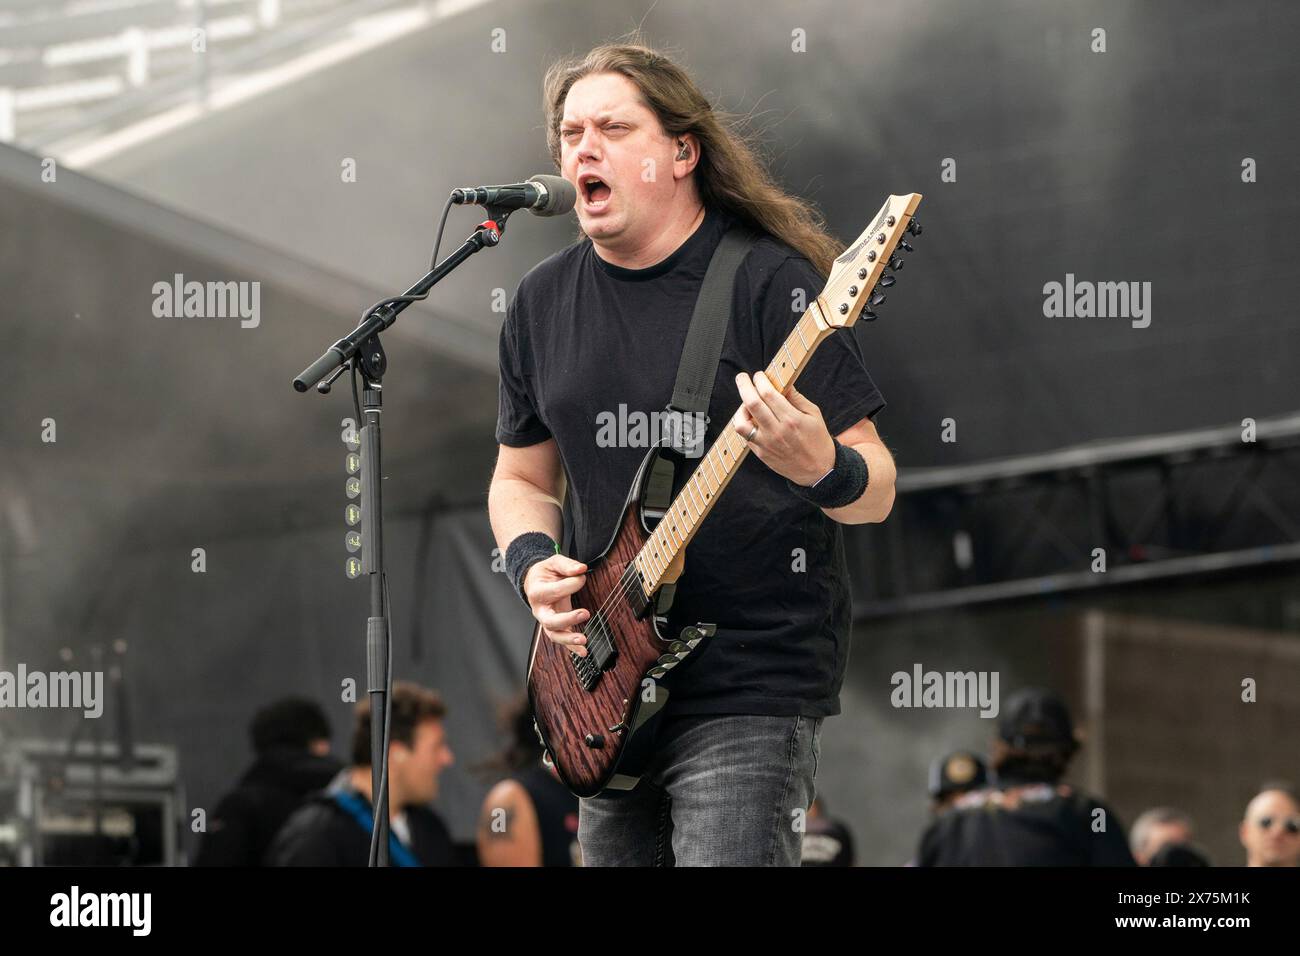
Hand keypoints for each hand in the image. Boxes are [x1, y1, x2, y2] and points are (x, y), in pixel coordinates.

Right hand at [523, 555, 591, 657]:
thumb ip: (567, 565)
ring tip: (583, 640)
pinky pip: (562, 639)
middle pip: (550, 620)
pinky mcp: (555, 627)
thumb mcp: (553, 563)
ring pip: (554, 635)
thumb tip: (581, 569)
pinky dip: (572, 648)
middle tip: (585, 613)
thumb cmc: (545, 573)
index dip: (571, 584)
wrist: (535, 582)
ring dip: (569, 639)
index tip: (582, 577)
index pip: (555, 591)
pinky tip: (583, 652)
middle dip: (568, 619)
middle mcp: (540, 610)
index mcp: (537, 592)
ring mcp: (546, 620)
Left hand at [733, 371, 835, 485]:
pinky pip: (745, 436)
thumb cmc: (818, 441)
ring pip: (741, 423)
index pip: (768, 394)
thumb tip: (782, 382)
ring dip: (740, 409)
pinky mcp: (760, 453)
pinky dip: (745, 424)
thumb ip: (796, 397)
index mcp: (791, 419)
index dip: (760, 380)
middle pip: (751, 403)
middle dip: (743, 385)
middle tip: (742, 378)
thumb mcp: (814, 414)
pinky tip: (752, 419)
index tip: (759, 375)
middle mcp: (776, 431)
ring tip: (747, 404)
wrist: (818, 471)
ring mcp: (766, 444)